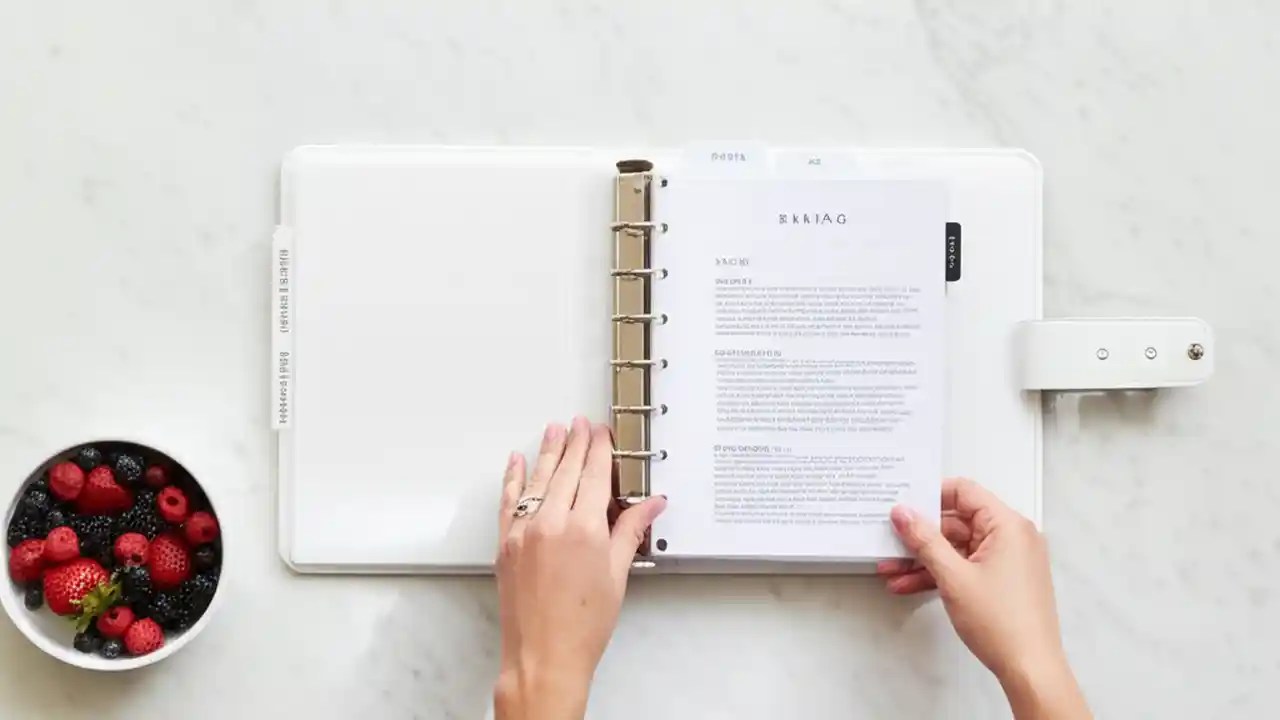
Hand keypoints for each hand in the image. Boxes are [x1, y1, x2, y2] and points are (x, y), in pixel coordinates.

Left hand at [493, 418, 665, 719]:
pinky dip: (514, 479)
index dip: (599, 449)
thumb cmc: (582, 626)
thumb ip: (630, 532)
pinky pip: (509, 501)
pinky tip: (517, 462)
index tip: (602, 433)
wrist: (543, 657)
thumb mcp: (617, 575)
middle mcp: (551, 524)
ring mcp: (524, 533)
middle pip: (566, 470)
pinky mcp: (505, 545)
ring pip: (537, 480)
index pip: (594, 474)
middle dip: (575, 442)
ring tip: (554, 430)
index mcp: (584, 529)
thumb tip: (651, 505)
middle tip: (580, 424)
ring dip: (547, 451)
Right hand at [878, 478, 1089, 718]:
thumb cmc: (1003, 623)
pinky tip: (911, 585)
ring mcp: (1009, 560)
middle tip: (890, 542)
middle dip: (921, 536)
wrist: (1030, 669)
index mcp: (1008, 525)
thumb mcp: (953, 577)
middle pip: (957, 522)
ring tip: (892, 570)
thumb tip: (903, 513)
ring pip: (958, 548)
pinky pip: (966, 566)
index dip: (931, 495)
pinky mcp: (1003, 580)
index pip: (964, 492)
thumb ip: (925, 540)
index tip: (903, 505)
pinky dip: (941, 574)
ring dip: (925, 559)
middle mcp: (1013, 537)